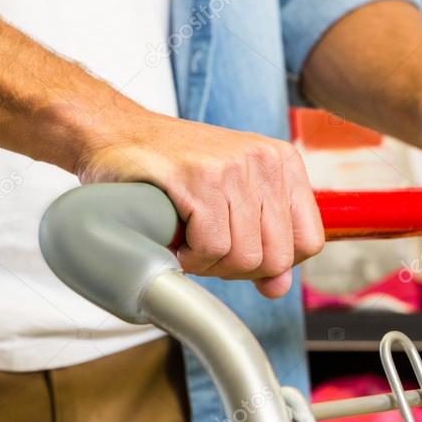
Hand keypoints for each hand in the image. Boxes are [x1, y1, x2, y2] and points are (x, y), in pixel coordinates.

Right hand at [73, 109, 323, 298]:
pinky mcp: (200, 178)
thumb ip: (262, 242)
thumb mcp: (230, 200)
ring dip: (208, 263)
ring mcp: (235, 167)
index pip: (309, 241)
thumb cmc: (171, 170)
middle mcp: (266, 161)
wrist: (111, 134)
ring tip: (187, 238)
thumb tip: (279, 287)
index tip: (239, 252)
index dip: (274, 263)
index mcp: (284, 164)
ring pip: (245, 258)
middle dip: (236, 268)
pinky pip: (212, 248)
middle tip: (205, 249)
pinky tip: (174, 237)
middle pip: (277, 257)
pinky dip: (188, 257)